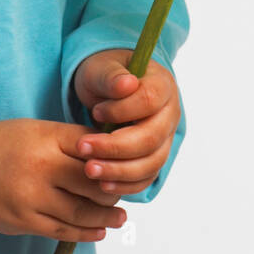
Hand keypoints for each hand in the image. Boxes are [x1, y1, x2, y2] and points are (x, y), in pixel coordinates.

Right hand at [0, 119, 127, 243]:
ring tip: (120, 218)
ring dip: (104, 217)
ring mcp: (31, 197)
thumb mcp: (34, 130)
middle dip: (113, 191)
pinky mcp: (22, 221)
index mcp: (46, 137)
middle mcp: (41, 166)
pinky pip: (61, 230)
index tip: (124, 165)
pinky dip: (83, 233)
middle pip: (92, 183)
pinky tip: (98, 232)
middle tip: (125, 194)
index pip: (93, 148)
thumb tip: (105, 158)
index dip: (113, 159)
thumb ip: (67, 142)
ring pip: (80, 212)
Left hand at [72, 49, 180, 195]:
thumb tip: (127, 84)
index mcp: (162, 85)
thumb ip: (111, 76)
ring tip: (89, 170)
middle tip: (83, 148)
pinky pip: (146, 178)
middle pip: (151, 138)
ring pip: (150, 163)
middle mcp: (170, 114)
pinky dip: (125, 185)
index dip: (121, 110)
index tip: (94, 112)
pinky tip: (102, 184)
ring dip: (119, 171)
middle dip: (115, 147)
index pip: (149, 101)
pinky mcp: (155, 158)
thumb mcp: (102, 68)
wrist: (108, 90)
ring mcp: (165, 139)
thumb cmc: (106, 76)